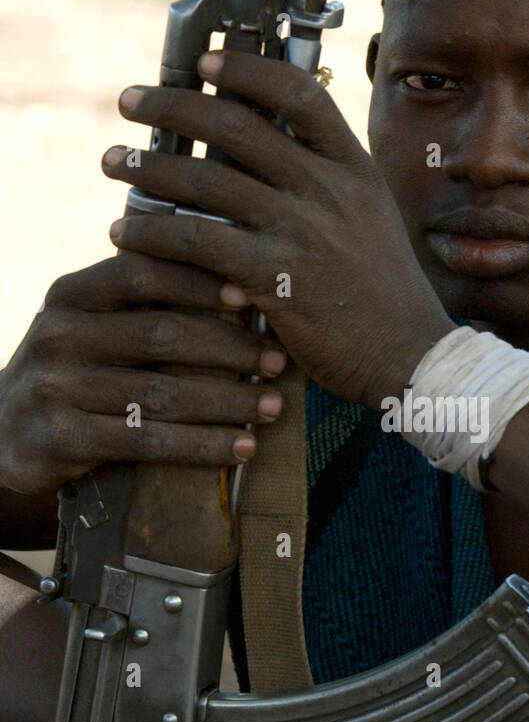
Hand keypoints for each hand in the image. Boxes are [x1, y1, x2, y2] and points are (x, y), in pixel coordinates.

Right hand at [0, 254, 289, 495]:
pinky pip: (148, 441)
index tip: (251, 296)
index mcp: (69, 295)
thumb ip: (138, 302)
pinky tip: (242, 447)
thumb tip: (238, 277)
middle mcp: (59, 335)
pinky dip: (202, 445)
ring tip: (273, 406)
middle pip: (162, 335)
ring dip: (228, 402)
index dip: (198, 281)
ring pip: (162, 394)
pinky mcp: (62, 439)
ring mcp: (56, 388)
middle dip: (230, 349)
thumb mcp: (88, 325)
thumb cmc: (71, 372)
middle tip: (279, 360)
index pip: (141, 273)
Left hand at [104, 50, 453, 409]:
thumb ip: (329, 184)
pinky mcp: (276, 276)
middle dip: (173, 105)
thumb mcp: (372, 220)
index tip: (204, 63)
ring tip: (112, 161)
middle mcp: (328, 189)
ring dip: (148, 166)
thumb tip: (272, 150)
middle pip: (237, 126)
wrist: (413, 357)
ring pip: (206, 180)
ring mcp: (302, 231)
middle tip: (130, 100)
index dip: (246, 70)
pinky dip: (153, 233)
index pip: (300, 92)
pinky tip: (125, 233)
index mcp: (354, 168)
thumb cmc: (386, 296)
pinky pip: (197, 241)